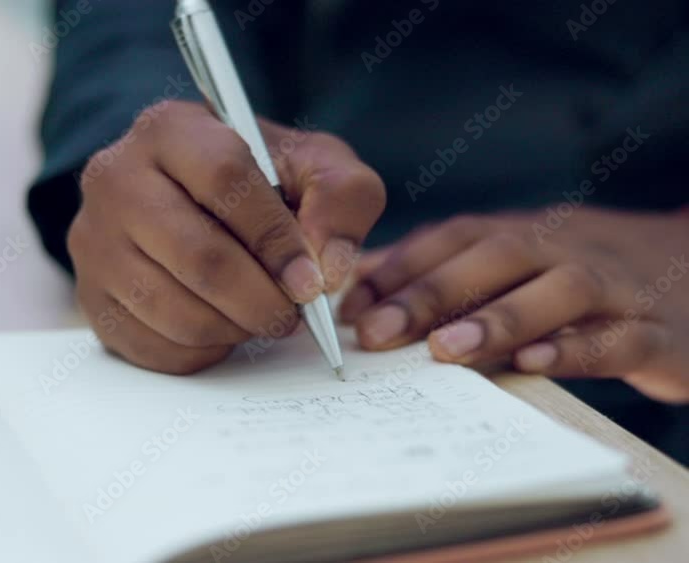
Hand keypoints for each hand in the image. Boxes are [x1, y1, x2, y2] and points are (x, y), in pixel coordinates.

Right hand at [69, 101, 384, 373]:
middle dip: (260, 300)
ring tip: (259, 316)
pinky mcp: (89, 296)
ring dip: (234, 328)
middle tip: (293, 316)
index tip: (310, 283)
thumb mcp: (313, 166)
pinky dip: (201, 350)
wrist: (188, 198)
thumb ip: (343, 198)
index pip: (224, 179)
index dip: (276, 239)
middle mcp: (115, 178)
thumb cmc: (257, 181)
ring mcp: (93, 241)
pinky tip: (221, 325)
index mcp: (170, 129)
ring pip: (173, 310)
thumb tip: (327, 267)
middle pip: (198, 255)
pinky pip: (152, 346)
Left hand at [341, 207, 688, 402]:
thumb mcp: (517, 262)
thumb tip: (360, 289)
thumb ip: (444, 272)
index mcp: (525, 231)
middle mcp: (565, 248)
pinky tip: (535, 363)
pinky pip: (618, 337)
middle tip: (377, 334)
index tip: (348, 305)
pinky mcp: (657, 331)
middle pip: (496, 257)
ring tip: (446, 351)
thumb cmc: (583, 275)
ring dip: (498, 318)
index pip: (454, 237)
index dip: (399, 267)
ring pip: (559, 291)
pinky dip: (577, 348)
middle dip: (430, 293)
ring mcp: (616, 286)